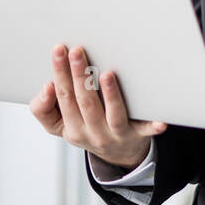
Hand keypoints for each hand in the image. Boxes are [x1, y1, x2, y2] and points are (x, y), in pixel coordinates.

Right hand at [29, 44, 166, 171]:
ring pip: (113, 114)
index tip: (59, 49)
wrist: (117, 154)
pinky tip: (161, 121)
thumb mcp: (59, 124)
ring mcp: (116, 134)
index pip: (63, 96)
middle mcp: (93, 132)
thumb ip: (44, 108)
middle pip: (85, 102)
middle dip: (79, 76)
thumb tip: (46, 87)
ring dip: (109, 95)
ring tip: (107, 74)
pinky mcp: (138, 135)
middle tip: (77, 51)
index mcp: (71, 127)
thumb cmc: (86, 128)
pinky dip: (152, 126)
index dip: (59, 73)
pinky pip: (145, 130)